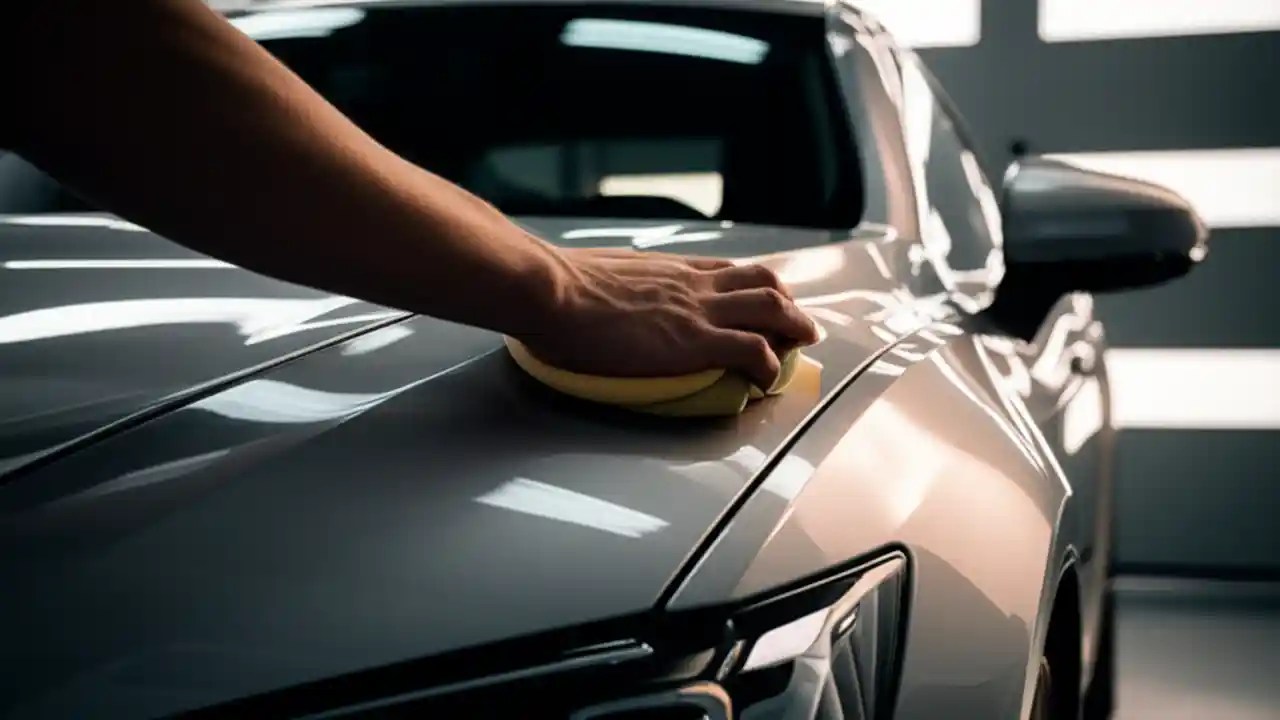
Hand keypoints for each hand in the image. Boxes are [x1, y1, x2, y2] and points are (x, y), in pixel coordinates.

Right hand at [518, 247, 818, 389]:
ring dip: (794, 328)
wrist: (552, 291)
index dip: (753, 287)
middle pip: (763, 282)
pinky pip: (753, 351)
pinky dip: (769, 366)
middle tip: (797, 326)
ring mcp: (699, 310)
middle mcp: (694, 283)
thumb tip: (610, 296)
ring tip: (801, 348)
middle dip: (787, 304)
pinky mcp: (696, 342)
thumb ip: (623, 285)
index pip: (728, 271)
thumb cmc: (560, 286)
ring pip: (772, 309)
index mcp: (670, 268)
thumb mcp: (603, 274)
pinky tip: (767, 381)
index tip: (762, 303)